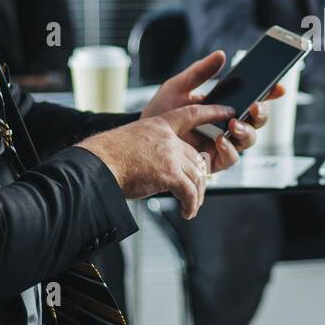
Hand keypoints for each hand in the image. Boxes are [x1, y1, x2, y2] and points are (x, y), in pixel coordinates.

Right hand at [79, 103, 235, 218]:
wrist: (96, 165)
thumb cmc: (106, 157)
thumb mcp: (132, 141)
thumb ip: (151, 147)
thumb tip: (160, 168)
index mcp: (159, 125)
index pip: (191, 113)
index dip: (212, 112)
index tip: (228, 111)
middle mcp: (168, 138)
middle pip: (196, 157)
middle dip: (200, 176)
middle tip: (197, 191)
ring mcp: (170, 155)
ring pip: (196, 176)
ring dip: (196, 195)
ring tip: (190, 206)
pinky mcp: (170, 174)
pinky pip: (189, 192)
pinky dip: (191, 205)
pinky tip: (187, 212)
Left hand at [144, 50, 283, 172]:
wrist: (143, 139)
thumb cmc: (161, 113)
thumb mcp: (178, 86)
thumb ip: (200, 72)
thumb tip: (220, 54)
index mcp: (224, 106)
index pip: (252, 98)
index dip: (269, 93)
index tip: (278, 87)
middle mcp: (228, 126)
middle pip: (257, 121)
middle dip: (262, 113)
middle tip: (255, 105)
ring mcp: (223, 144)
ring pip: (249, 139)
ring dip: (246, 131)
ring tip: (233, 124)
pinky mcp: (213, 162)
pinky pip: (231, 158)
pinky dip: (229, 149)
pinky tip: (221, 140)